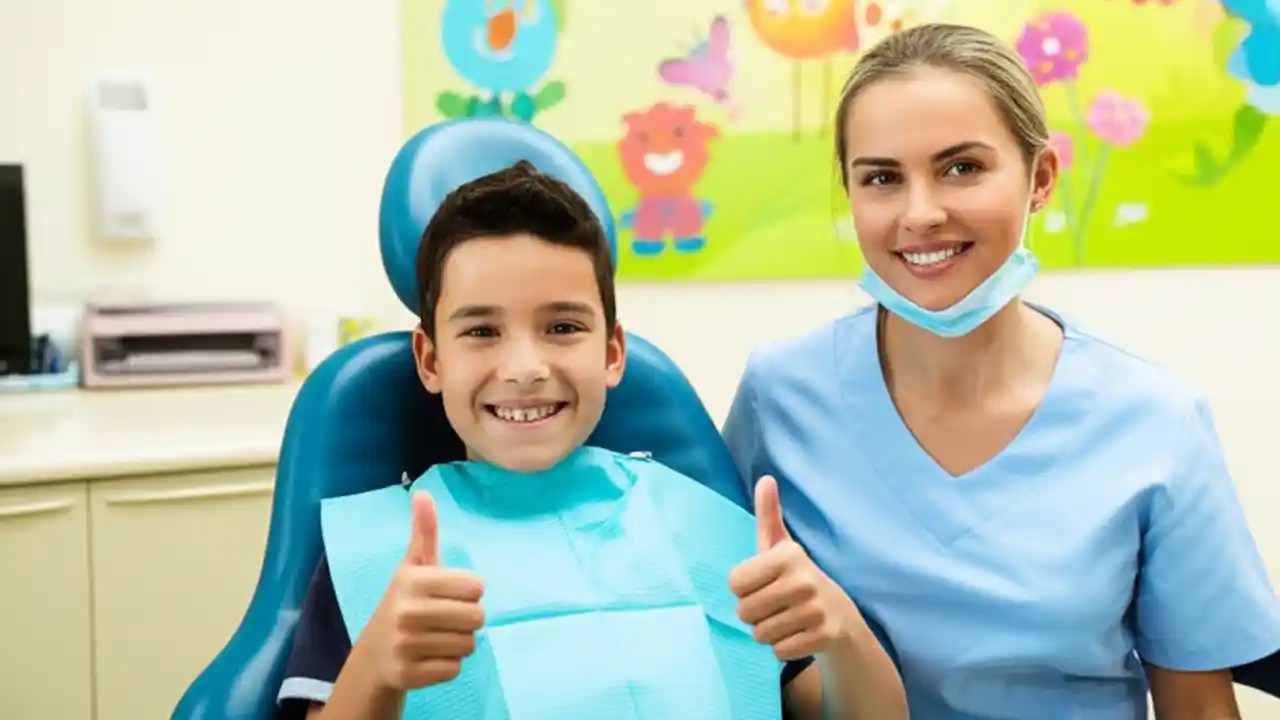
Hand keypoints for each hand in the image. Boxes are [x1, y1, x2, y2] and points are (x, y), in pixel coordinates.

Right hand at [364, 490, 485, 691]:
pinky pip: (454, 669)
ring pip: (468, 644)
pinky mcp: (408, 674)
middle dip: (467, 619)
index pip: (477, 587)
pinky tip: (428, 657)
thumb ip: (424, 531)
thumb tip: (423, 492)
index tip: (448, 594)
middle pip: (477, 617)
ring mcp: (405, 645)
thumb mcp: (414, 565)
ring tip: (435, 637)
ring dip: (458, 642)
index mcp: (413, 580)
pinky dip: (447, 665)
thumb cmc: (405, 601)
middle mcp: (407, 611)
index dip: (469, 592)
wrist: (374, 653)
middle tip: (444, 619)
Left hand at [729, 476, 862, 660]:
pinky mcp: (824, 637)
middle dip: (754, 613)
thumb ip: (769, 513)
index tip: (763, 583)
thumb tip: (765, 479)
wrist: (839, 615)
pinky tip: (798, 633)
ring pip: (760, 634)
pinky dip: (783, 647)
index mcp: (788, 554)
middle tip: (775, 605)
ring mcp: (816, 610)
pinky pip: (778, 651)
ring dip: (768, 631)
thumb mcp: (779, 545)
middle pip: (744, 612)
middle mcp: (804, 580)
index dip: (743, 588)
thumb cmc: (795, 577)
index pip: (734, 583)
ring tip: (787, 618)